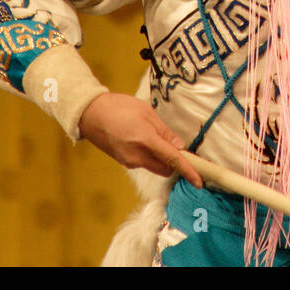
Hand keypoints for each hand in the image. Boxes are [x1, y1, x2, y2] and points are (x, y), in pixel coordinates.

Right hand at [78, 92, 203, 187]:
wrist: (90, 114)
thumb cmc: (119, 107)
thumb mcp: (146, 112)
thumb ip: (164, 131)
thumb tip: (179, 146)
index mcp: (145, 140)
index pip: (172, 159)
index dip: (188, 171)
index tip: (198, 181)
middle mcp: (137, 156)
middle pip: (165, 169)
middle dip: (174, 163)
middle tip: (176, 146)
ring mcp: (129, 161)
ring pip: (155, 167)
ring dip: (162, 159)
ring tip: (153, 136)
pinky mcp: (124, 162)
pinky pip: (144, 163)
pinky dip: (150, 156)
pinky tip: (141, 139)